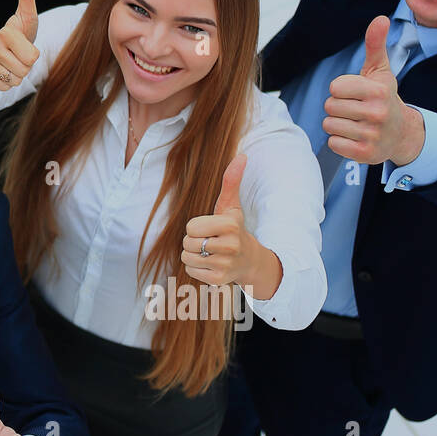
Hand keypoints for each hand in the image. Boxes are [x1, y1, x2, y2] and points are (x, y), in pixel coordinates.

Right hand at [0, 0, 39, 88]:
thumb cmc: (15, 33)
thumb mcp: (25, 15)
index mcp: (5, 32)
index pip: (32, 58)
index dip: (32, 55)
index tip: (22, 46)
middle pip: (24, 71)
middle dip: (24, 66)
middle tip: (15, 55)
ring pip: (15, 81)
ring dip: (15, 75)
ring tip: (7, 63)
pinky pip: (4, 88)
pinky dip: (5, 83)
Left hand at [182, 154, 261, 287]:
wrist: (250, 260)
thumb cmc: (234, 229)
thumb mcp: (231, 205)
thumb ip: (231, 181)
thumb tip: (241, 155)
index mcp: (230, 225)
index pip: (190, 226)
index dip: (196, 227)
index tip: (210, 229)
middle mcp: (230, 246)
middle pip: (187, 242)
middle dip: (193, 241)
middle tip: (210, 242)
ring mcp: (225, 264)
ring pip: (187, 257)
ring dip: (193, 255)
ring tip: (210, 253)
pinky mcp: (218, 279)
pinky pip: (191, 270)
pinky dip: (196, 268)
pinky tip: (211, 264)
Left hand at [323, 16, 423, 165]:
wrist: (402, 134)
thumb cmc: (384, 98)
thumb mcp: (380, 71)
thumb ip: (375, 45)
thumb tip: (380, 18)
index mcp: (378, 91)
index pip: (335, 86)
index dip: (341, 89)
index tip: (355, 93)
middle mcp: (377, 113)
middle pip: (329, 106)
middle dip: (338, 107)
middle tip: (355, 110)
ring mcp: (372, 135)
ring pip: (329, 125)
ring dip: (338, 125)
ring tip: (356, 123)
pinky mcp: (365, 154)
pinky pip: (333, 143)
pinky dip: (340, 142)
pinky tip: (355, 137)